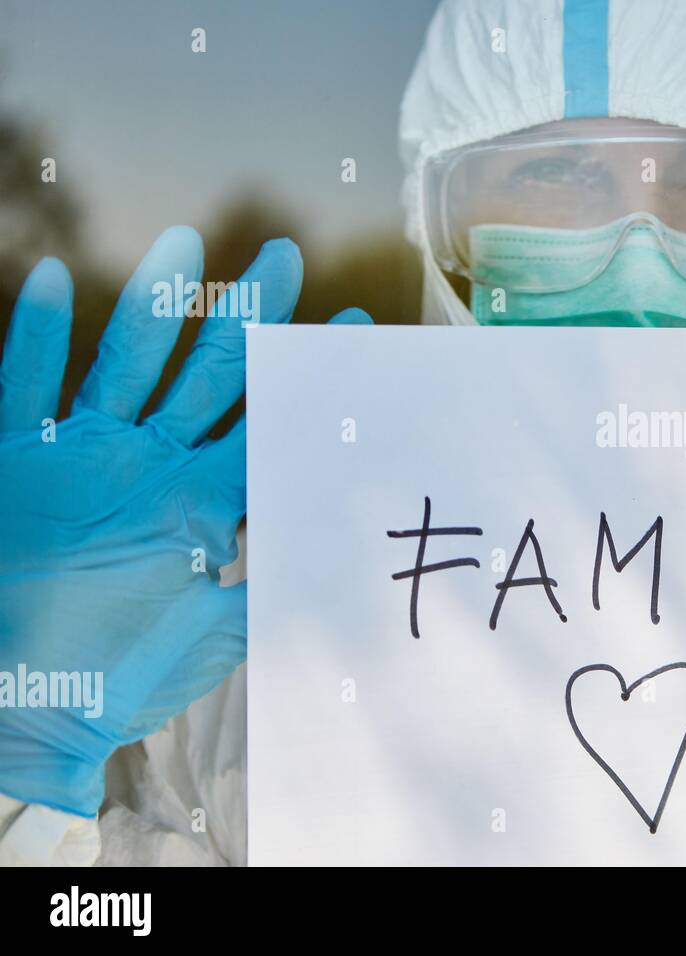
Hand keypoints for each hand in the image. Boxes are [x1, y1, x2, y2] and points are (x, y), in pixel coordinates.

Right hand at [0, 227, 370, 816]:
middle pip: (206, 379)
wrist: (16, 706)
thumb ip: (274, 591)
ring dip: (151, 309)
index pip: (268, 430)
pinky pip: (22, 389)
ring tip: (186, 242)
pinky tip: (51, 279)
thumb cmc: (112, 679)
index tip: (355, 336)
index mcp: (198, 505)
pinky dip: (32, 337)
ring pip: (123, 367)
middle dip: (246, 319)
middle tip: (284, 257)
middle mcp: (148, 470)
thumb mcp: (211, 638)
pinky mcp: (17, 464)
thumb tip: (348, 563)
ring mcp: (83, 460)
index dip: (309, 386)